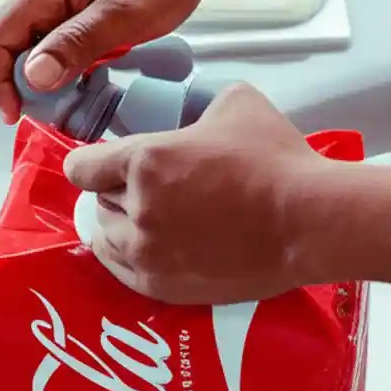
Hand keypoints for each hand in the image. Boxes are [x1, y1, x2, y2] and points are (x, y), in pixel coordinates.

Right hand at [0, 0, 214, 123]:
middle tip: (41, 117)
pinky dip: (56, 67)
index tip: (16, 115)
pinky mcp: (74, 3)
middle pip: (4, 43)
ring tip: (60, 106)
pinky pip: (50, 39)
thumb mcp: (125, 15)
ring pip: (26, 44)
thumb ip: (77, 43)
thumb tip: (33, 76)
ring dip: (36, 79)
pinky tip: (77, 85)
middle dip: (13, 84)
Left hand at [63, 83, 323, 304]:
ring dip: (121, 225)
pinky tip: (146, 247)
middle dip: (116, 192)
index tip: (101, 164)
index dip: (92, 163)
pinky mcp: (163, 286)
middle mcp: (137, 208)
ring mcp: (148, 253)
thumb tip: (188, 115)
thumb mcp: (235, 103)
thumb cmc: (277, 160)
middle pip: (98, 201)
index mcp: (145, 159)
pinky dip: (129, 257)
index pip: (82, 167)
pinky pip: (121, 272)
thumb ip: (196, 106)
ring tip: (150, 219)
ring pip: (107, 237)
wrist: (308, 222)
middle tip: (147, 189)